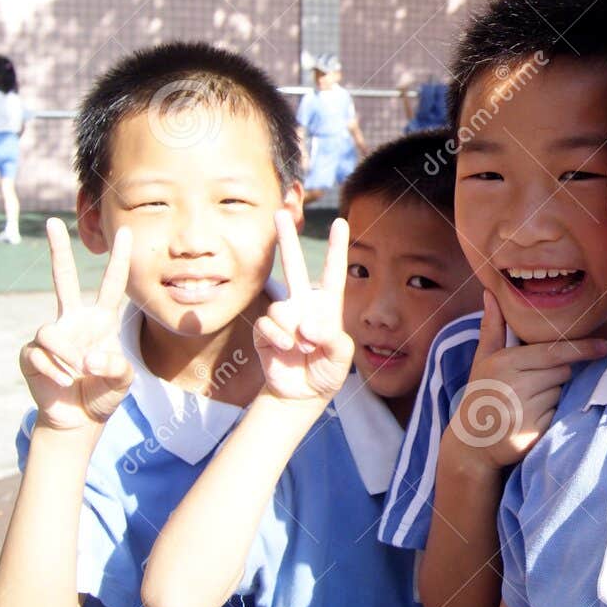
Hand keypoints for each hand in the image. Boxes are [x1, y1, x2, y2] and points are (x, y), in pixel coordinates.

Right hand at [20, 219, 134, 431]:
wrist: (78, 419)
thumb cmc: (104, 394)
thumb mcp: (121, 381)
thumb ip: (114, 368)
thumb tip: (86, 358)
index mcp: (101, 321)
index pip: (111, 285)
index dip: (118, 260)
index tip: (125, 233)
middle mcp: (74, 321)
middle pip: (64, 279)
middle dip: (58, 250)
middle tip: (53, 221)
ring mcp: (51, 335)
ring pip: (50, 332)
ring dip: (66, 356)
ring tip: (76, 375)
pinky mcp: (31, 353)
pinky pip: (39, 355)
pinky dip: (54, 372)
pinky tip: (63, 383)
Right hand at [251, 211, 353, 403]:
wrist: (301, 394)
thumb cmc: (326, 372)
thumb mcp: (341, 357)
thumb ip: (331, 338)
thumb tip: (307, 325)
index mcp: (327, 306)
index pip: (333, 272)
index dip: (336, 248)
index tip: (340, 222)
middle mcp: (303, 305)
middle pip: (293, 266)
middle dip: (286, 240)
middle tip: (280, 212)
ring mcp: (283, 317)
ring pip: (282, 307)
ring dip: (294, 330)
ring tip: (303, 348)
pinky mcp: (265, 331)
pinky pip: (268, 325)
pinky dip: (278, 338)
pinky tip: (285, 350)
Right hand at [450, 291, 606, 469]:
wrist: (472, 442)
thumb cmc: (482, 392)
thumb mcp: (483, 359)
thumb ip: (492, 327)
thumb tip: (490, 292)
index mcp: (505, 362)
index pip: (553, 352)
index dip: (581, 349)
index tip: (603, 346)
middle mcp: (514, 385)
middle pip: (561, 372)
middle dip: (556, 375)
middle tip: (532, 384)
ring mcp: (524, 411)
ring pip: (560, 393)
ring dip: (552, 395)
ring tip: (527, 402)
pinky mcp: (533, 433)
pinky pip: (557, 415)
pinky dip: (550, 416)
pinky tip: (530, 418)